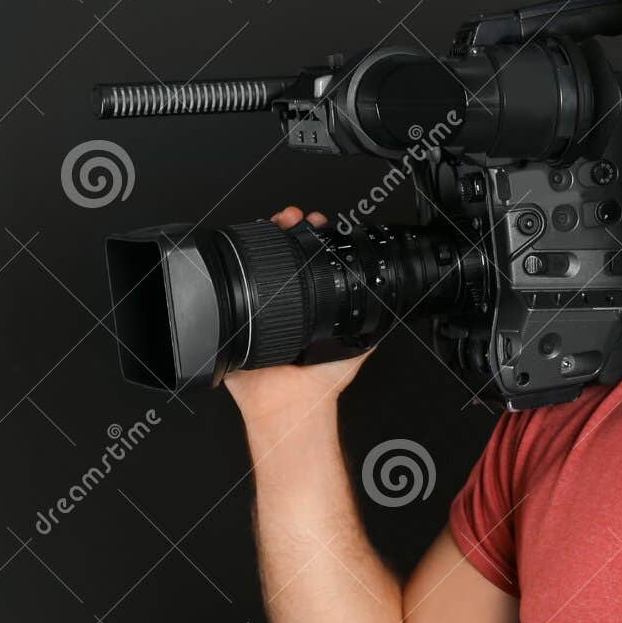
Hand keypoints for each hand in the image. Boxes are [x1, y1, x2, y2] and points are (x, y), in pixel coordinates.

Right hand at [223, 206, 375, 424]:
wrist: (290, 404)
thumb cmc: (321, 383)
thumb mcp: (357, 345)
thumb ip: (375, 325)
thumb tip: (396, 304)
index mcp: (308, 304)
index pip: (308, 260)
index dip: (310, 238)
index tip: (315, 223)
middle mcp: (282, 302)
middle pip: (280, 254)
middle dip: (285, 229)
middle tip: (292, 218)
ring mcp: (256, 308)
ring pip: (253, 263)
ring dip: (260, 239)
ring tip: (274, 222)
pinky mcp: (233, 321)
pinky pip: (225, 292)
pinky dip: (230, 267)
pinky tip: (242, 250)